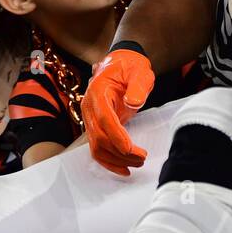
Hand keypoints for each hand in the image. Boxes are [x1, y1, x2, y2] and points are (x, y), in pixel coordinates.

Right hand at [81, 49, 154, 175]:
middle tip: (142, 157)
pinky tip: (123, 169)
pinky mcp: (96, 126)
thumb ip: (137, 86)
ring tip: (138, 162)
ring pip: (97, 147)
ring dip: (116, 160)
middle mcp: (89, 107)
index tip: (129, 148)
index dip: (115, 135)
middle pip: (99, 137)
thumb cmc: (130, 67)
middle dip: (120, 152)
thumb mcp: (139, 72)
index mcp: (98, 92)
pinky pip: (98, 148)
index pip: (103, 119)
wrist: (121, 64)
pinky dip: (109, 161)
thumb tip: (133, 101)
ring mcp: (90, 118)